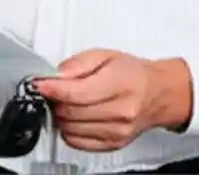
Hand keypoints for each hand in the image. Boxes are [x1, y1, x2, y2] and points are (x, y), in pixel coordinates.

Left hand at [33, 49, 192, 152]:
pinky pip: (77, 142)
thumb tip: (56, 75)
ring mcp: (118, 131)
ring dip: (61, 115)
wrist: (158, 93)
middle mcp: (121, 111)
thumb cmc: (133, 73)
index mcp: (120, 84)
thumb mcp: (105, 55)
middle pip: (71, 112)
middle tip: (54, 90)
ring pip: (71, 129)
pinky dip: (69, 130)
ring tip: (67, 101)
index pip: (76, 93)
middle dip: (55, 100)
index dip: (52, 89)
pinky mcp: (113, 144)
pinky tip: (75, 116)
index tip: (40, 84)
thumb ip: (77, 64)